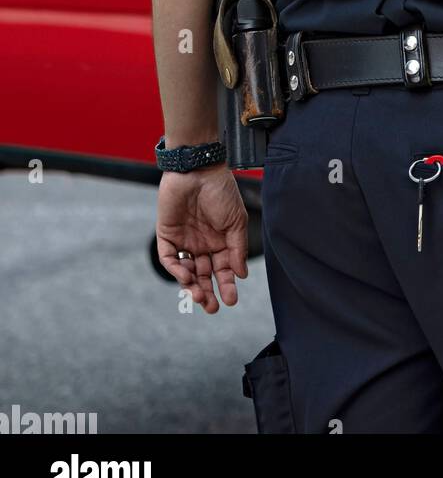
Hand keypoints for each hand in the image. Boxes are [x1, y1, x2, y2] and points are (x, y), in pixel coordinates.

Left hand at [156, 167, 248, 313]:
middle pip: (203, 276)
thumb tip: (241, 275)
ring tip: (198, 296)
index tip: (231, 300)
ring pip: (186, 272)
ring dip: (191, 286)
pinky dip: (176, 270)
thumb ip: (237, 249)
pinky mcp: (167, 235)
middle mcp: (202, 244)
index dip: (227, 286)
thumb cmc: (221, 192)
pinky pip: (170, 258)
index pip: (223, 270)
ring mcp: (184, 241)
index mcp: (220, 241)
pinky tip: (186, 277)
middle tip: (211, 307)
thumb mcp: (236, 221)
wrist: (198, 170)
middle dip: (207, 293)